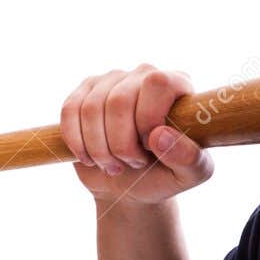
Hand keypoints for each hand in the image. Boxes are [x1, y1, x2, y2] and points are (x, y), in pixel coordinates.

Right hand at [59, 65, 212, 205]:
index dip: (148, 120)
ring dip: (99, 149)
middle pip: (119, 100)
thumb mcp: (190, 174)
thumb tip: (160, 136)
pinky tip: (90, 158)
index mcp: (177, 84)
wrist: (132, 186)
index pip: (157, 83)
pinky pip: (69, 111)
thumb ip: (189, 158)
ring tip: (114, 165)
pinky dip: (77, 142)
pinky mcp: (83, 93)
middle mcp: (144, 73)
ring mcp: (111, 79)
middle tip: (132, 163)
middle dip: (121, 144)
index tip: (150, 146)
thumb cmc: (165, 175)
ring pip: (92, 108)